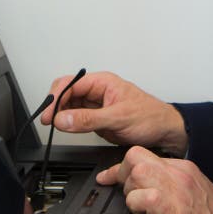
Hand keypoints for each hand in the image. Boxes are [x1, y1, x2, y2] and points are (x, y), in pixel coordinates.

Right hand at [39, 71, 187, 155]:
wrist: (164, 131)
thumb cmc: (150, 117)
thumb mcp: (118, 118)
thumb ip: (89, 119)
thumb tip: (63, 119)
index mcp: (103, 82)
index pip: (71, 84)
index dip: (56, 98)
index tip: (48, 114)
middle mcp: (97, 91)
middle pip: (66, 92)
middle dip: (55, 104)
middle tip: (48, 121)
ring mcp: (96, 105)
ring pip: (69, 105)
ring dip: (60, 114)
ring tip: (56, 126)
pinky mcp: (96, 118)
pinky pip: (76, 117)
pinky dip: (68, 123)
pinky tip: (66, 128)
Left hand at [98, 146, 212, 213]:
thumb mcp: (192, 195)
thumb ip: (171, 184)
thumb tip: (147, 184)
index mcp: (184, 169)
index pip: (146, 156)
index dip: (123, 168)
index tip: (109, 177)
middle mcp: (181, 174)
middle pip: (136, 157)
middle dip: (123, 176)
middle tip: (130, 196)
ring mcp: (178, 190)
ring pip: (137, 172)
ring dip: (131, 193)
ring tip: (141, 209)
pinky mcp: (173, 210)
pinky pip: (144, 197)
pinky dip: (137, 207)